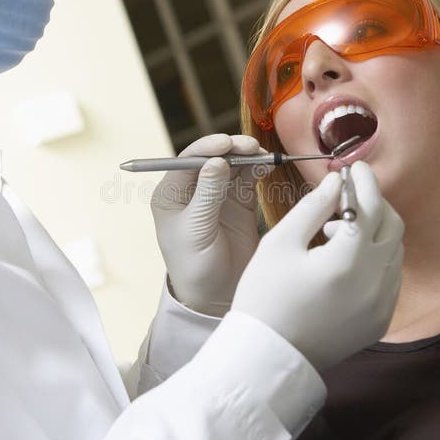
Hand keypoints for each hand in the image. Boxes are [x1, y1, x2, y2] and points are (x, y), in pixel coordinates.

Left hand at [151, 133, 265, 315]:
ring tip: (263, 156)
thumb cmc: (194, 267)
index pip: (188, 161)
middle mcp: (193, 190)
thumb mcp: (196, 230)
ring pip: (233, 165)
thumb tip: (217, 161)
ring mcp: (217, 194)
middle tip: (251, 148)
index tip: (227, 144)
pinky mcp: (238, 202)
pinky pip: (248, 178)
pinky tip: (269, 165)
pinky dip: (258, 169)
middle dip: (231, 149)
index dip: (208, 148)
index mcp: (171, 194)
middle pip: (213, 158)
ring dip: (247, 157)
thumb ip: (208, 195)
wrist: (214, 296)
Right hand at [231, 162, 403, 369]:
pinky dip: (376, 259)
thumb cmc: (265, 297)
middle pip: (392, 225)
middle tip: (347, 194)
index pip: (370, 205)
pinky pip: (390, 278)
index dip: (364, 180)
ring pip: (394, 251)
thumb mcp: (279, 244)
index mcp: (349, 260)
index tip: (354, 166)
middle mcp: (375, 282)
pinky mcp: (380, 320)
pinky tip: (345, 261)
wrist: (267, 358)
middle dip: (373, 202)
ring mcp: (382, 304)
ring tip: (337, 232)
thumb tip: (337, 181)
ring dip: (374, 231)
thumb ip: (313, 207)